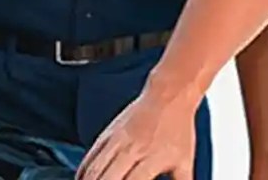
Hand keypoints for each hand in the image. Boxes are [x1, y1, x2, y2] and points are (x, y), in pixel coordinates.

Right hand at [76, 84, 199, 179]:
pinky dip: (83, 172)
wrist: (168, 96)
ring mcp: (116, 141)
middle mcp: (131, 150)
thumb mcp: (185, 162)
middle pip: (106, 178)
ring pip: (93, 169)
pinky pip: (89, 157)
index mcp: (151, 159)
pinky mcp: (107, 134)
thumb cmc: (177, 128)